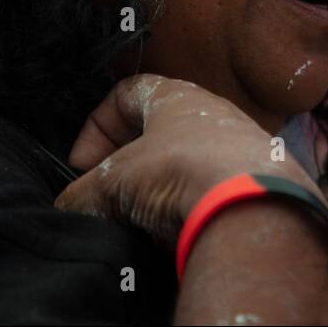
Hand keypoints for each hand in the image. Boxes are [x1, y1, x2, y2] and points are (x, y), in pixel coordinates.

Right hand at [53, 73, 323, 248]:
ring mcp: (238, 147)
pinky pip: (211, 192)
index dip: (96, 127)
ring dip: (158, 192)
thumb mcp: (114, 182)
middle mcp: (212, 114)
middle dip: (127, 166)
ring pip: (184, 165)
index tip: (82, 164)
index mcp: (176, 95)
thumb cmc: (183, 171)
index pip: (126, 93)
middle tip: (109, 197)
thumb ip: (83, 194)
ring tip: (141, 221)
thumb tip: (72, 208)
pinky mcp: (255, 183)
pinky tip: (177, 233)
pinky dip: (188, 211)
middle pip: (156, 132)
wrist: (252, 205)